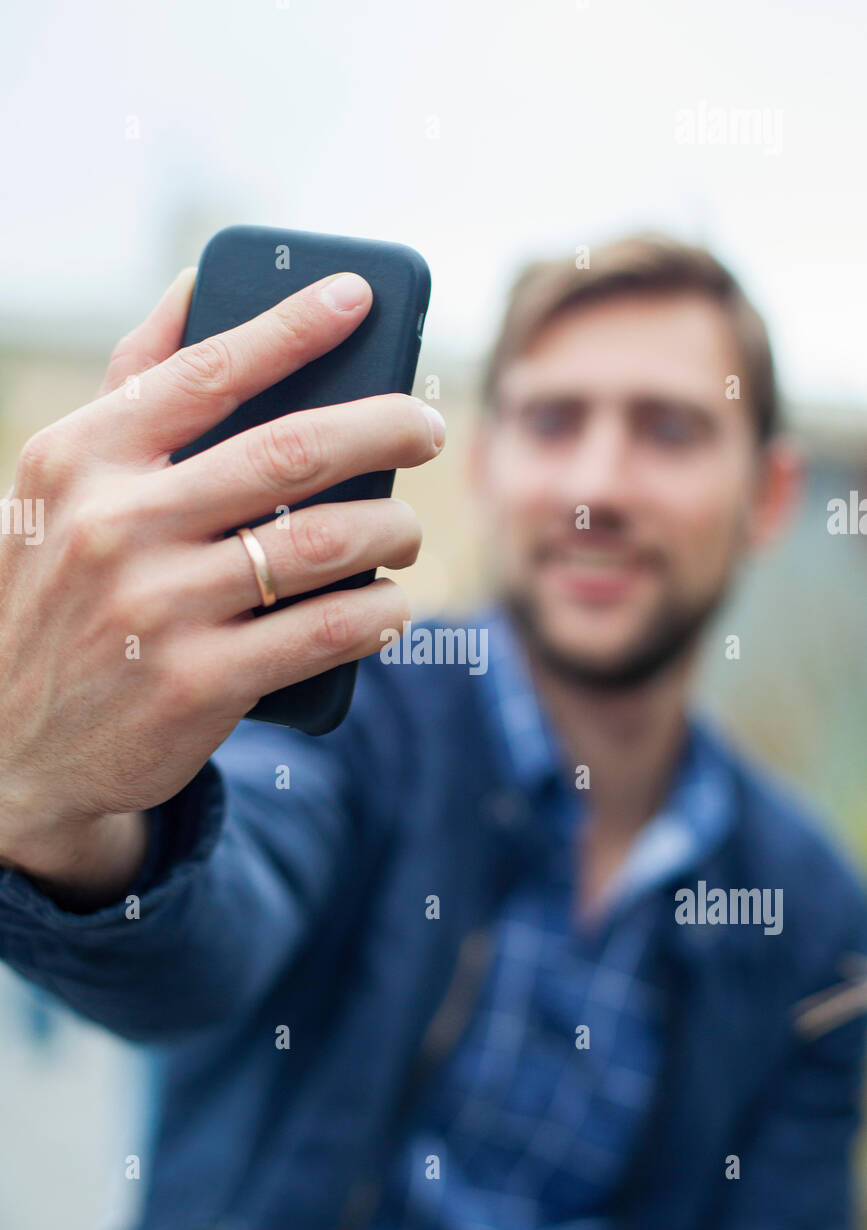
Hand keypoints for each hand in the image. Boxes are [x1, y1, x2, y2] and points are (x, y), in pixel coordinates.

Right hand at [0, 268, 442, 895]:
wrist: (17, 746)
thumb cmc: (61, 591)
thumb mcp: (61, 486)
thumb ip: (129, 389)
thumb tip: (195, 284)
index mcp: (80, 458)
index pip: (206, 372)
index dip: (293, 327)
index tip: (357, 297)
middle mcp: (113, 525)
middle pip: (290, 452)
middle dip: (383, 429)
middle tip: (425, 428)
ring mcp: (155, 609)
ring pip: (323, 543)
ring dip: (392, 530)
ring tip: (404, 531)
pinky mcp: (196, 685)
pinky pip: (325, 632)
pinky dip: (379, 614)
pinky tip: (391, 605)